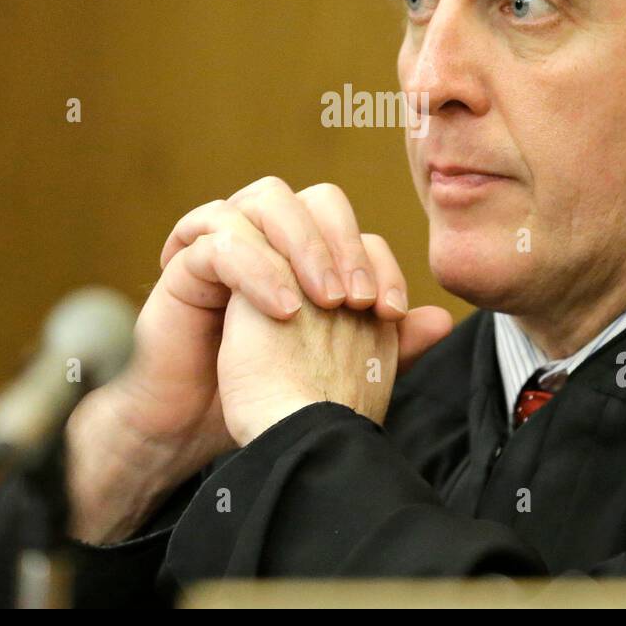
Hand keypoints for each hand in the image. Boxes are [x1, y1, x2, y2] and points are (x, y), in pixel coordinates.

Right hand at [67, 177, 446, 540]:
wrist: (194, 428)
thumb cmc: (259, 393)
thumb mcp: (333, 367)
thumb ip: (386, 344)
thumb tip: (441, 321)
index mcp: (298, 253)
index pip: (350, 228)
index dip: (378, 261)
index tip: (395, 312)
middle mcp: (262, 237)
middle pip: (311, 198)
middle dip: (343, 242)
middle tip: (359, 297)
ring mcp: (221, 242)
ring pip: (265, 200)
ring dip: (305, 245)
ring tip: (326, 300)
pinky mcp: (184, 263)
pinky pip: (220, 239)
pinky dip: (258, 268)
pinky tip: (284, 310)